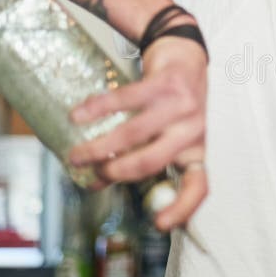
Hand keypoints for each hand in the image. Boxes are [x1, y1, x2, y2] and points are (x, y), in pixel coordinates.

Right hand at [68, 36, 208, 230]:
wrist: (185, 52)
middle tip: (93, 172)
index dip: (182, 208)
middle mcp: (193, 129)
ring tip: (76, 153)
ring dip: (98, 147)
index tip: (158, 224)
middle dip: (115, 172)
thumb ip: (140, 155)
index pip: (199, 186)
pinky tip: (78, 116)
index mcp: (196, 148)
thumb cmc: (173, 101)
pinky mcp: (165, 83)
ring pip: (133, 135)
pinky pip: (124, 100)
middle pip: (150, 162)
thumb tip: (97, 182)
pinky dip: (97, 109)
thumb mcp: (170, 132)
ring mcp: (181, 105)